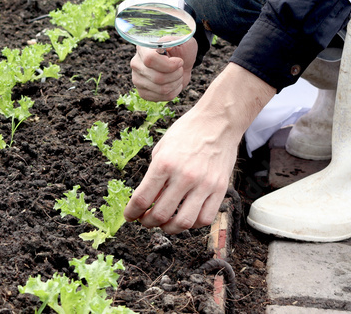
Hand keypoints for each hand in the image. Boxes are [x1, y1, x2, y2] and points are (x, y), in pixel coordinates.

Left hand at [123, 63, 274, 233]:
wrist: (219, 121)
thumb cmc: (188, 131)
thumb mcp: (162, 148)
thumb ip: (155, 175)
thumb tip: (149, 201)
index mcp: (165, 163)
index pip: (142, 198)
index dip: (132, 213)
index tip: (130, 216)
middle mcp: (184, 176)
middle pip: (160, 215)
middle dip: (148, 222)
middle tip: (146, 220)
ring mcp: (204, 184)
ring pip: (184, 223)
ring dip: (170, 228)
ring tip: (165, 224)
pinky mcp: (220, 188)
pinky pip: (205, 218)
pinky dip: (193, 224)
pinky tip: (187, 217)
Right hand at [130, 38, 197, 101]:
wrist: (181, 64)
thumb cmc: (182, 50)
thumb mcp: (182, 40)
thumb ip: (174, 40)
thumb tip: (165, 45)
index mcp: (143, 47)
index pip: (150, 59)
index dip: (168, 64)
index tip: (179, 61)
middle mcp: (136, 63)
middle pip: (158, 78)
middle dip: (176, 74)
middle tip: (180, 68)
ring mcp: (137, 79)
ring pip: (161, 89)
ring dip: (176, 83)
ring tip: (178, 75)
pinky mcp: (142, 92)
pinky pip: (161, 97)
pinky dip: (174, 92)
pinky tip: (174, 84)